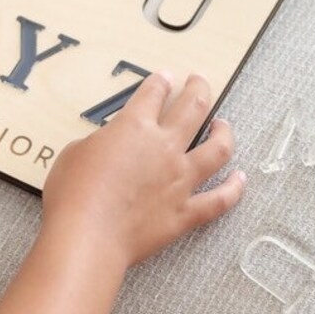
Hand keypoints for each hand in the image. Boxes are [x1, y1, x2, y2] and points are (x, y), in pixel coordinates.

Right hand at [41, 71, 244, 267]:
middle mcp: (164, 148)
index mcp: (134, 127)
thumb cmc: (73, 195)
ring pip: (218, 148)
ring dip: (224, 132)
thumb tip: (107, 147)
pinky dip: (234, 189)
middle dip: (199, 89)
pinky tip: (240, 179)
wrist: (87, 236)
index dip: (160, 82)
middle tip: (200, 82)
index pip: (153, 94)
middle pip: (194, 108)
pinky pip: (220, 200)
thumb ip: (98, 144)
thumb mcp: (74, 154)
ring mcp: (180, 180)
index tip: (165, 77)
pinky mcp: (185, 212)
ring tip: (223, 125)